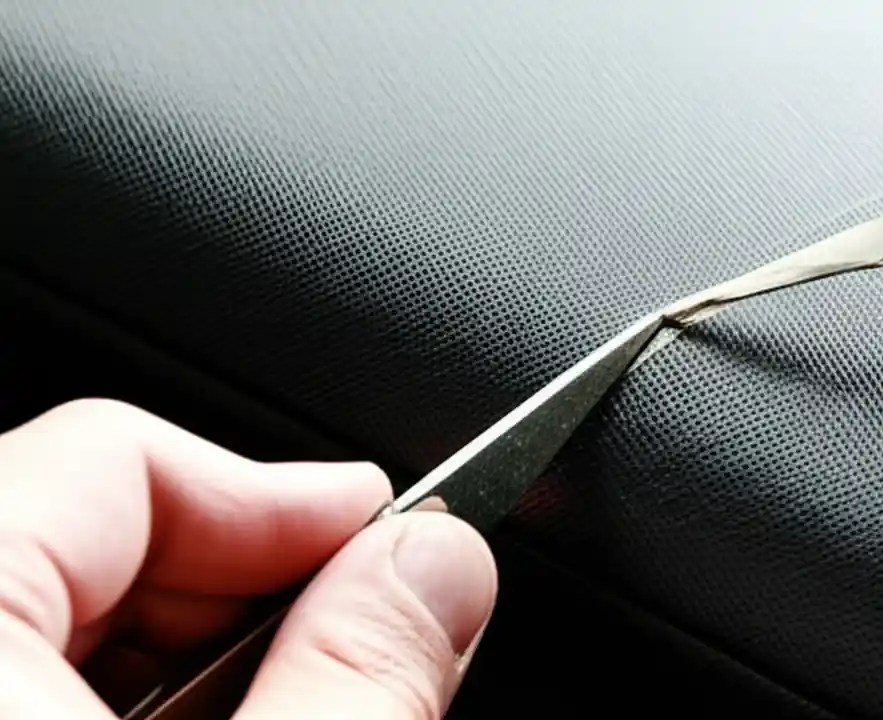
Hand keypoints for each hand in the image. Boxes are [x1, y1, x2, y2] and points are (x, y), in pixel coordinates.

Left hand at [0, 399, 496, 718]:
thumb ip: (353, 675)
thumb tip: (438, 562)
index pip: (112, 456)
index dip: (282, 495)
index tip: (391, 537)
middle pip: (81, 528)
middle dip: (248, 582)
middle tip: (362, 634)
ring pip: (44, 614)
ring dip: (195, 660)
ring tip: (297, 707)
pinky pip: (16, 682)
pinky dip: (114, 705)